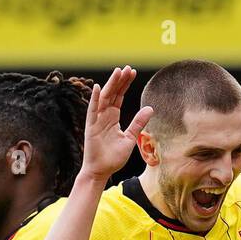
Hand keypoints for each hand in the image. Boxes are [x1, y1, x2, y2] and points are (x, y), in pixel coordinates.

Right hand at [80, 66, 153, 183]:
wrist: (101, 171)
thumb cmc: (113, 157)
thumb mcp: (130, 138)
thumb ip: (138, 123)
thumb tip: (150, 108)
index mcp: (113, 117)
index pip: (119, 96)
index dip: (125, 84)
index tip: (132, 72)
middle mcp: (104, 115)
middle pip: (112, 93)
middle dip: (120, 80)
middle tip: (128, 68)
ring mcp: (96, 120)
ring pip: (104, 98)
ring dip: (110, 85)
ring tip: (118, 72)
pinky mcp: (91, 126)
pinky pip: (92, 110)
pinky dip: (95, 99)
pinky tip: (98, 87)